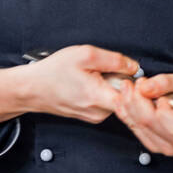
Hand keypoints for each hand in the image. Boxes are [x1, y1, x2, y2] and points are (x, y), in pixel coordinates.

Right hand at [23, 45, 140, 123]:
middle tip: (112, 71)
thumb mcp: (85, 55)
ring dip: (113, 86)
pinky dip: (104, 92)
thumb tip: (134, 67)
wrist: (32, 89)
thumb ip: (114, 60)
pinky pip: (107, 103)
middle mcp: (99, 113)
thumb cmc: (53, 71)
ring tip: (96, 76)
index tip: (137, 76)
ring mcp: (95, 117)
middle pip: (127, 98)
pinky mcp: (91, 117)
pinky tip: (92, 84)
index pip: (134, 100)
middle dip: (125, 82)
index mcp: (99, 98)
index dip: (140, 87)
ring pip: (117, 100)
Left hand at [112, 71, 172, 155]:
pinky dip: (126, 114)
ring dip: (127, 105)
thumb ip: (167, 83)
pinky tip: (124, 103)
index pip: (169, 121)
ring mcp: (164, 146)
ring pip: (138, 126)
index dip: (160, 105)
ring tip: (127, 89)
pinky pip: (135, 130)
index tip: (151, 87)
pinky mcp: (154, 146)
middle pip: (148, 121)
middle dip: (135, 99)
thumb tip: (146, 87)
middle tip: (132, 84)